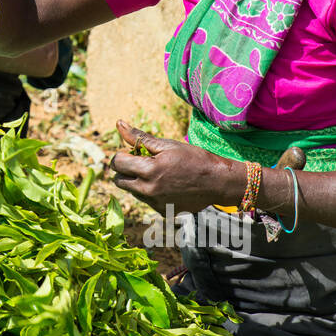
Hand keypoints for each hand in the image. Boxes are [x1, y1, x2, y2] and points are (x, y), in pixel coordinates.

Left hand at [105, 119, 235, 214]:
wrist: (218, 182)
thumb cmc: (194, 158)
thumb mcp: (167, 144)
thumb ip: (140, 137)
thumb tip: (119, 124)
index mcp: (149, 170)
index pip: (117, 163)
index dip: (121, 155)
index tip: (130, 153)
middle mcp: (149, 190)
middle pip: (119, 181)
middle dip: (124, 170)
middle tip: (139, 163)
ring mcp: (155, 203)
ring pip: (132, 192)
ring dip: (138, 182)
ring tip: (158, 173)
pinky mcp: (163, 212)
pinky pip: (147, 201)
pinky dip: (150, 193)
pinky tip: (167, 185)